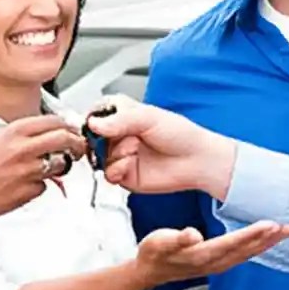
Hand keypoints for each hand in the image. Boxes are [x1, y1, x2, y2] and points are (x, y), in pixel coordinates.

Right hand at [0, 114, 86, 222]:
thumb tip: (41, 138)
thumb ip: (19, 138)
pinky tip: (25, 184)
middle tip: (79, 147)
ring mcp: (28, 171)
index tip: (71, 129)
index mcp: (14, 131)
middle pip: (65, 139)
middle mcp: (23, 149)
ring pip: (61, 164)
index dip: (67, 125)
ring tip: (53, 168)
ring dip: (61, 166)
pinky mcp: (28, 192)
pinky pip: (45, 186)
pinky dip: (40, 185)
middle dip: (77, 143)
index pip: (53, 121)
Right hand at [86, 95, 237, 199]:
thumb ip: (119, 120)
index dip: (91, 119)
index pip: (95, 113)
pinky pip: (108, 173)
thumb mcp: (148, 117)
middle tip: (111, 138)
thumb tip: (93, 123)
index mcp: (123, 115)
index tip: (93, 123)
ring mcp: (120, 156)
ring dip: (114, 153)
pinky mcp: (124, 175)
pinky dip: (116, 169)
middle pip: (92, 137)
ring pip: (98, 156)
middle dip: (99, 140)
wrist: (197, 161)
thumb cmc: (180, 135)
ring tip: (133, 150)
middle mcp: (119, 136)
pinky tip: (130, 164)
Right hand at [134, 221, 288, 285]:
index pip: (233, 243)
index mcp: (202, 255)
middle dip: (268, 239)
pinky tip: (266, 240)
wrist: (149, 272)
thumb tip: (192, 235)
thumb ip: (177, 239)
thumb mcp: (159, 242)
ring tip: (285, 233)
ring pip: (248, 254)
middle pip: (247, 250)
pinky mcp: (218, 263)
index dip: (252, 234)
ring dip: (268, 243)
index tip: (270, 224)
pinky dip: (258, 247)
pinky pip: (244, 255)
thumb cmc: (154, 254)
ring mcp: (218, 265)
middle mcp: (214, 262)